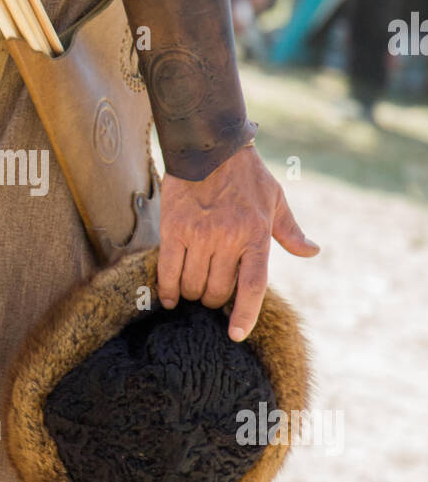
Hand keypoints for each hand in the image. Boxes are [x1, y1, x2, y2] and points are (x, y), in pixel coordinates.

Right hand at [157, 145, 319, 341]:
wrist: (210, 148)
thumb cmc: (247, 176)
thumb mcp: (275, 200)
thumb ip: (291, 232)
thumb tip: (313, 251)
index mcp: (256, 235)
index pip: (251, 287)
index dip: (244, 316)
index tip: (236, 334)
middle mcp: (228, 239)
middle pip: (217, 291)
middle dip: (214, 300)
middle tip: (212, 294)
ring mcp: (199, 235)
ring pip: (193, 285)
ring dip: (192, 295)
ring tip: (193, 290)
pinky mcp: (174, 229)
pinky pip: (169, 271)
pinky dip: (168, 290)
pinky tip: (170, 297)